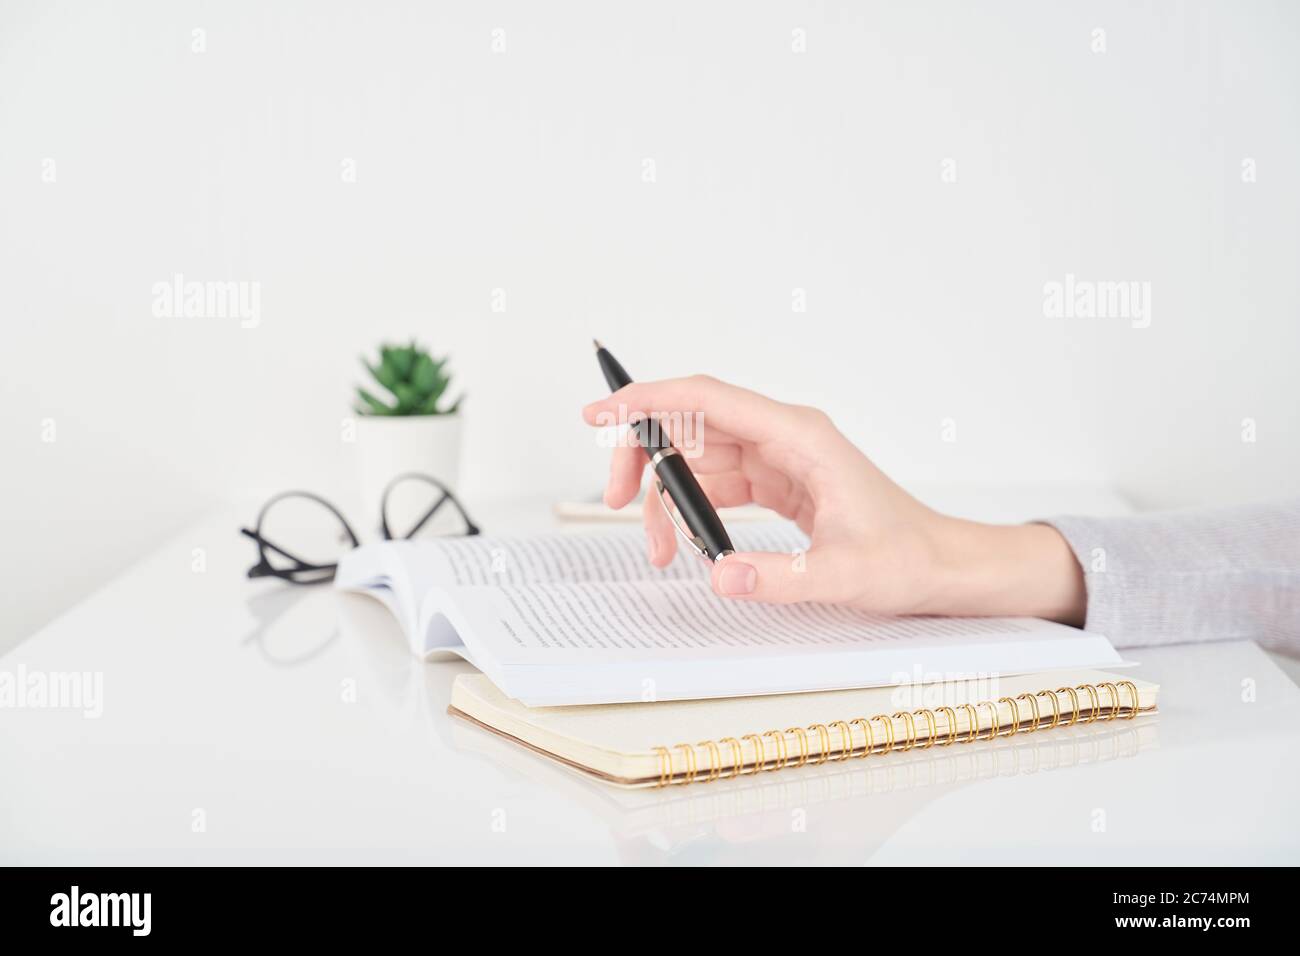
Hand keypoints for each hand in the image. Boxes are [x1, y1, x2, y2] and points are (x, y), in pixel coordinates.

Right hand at [583, 375, 1085, 623]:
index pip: (708, 400)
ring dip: (666, 495)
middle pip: (691, 425)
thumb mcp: (846, 574)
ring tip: (659, 548)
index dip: (650, 400)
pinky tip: (686, 542)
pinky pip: (715, 482)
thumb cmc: (907, 557)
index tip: (605, 411)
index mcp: (800, 436)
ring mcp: (778, 458)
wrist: (939, 566)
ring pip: (697, 457)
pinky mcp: (776, 482)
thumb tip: (720, 576)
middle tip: (615, 499)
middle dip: (645, 457)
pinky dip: (690, 509)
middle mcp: (783, 437)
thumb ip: (782, 576)